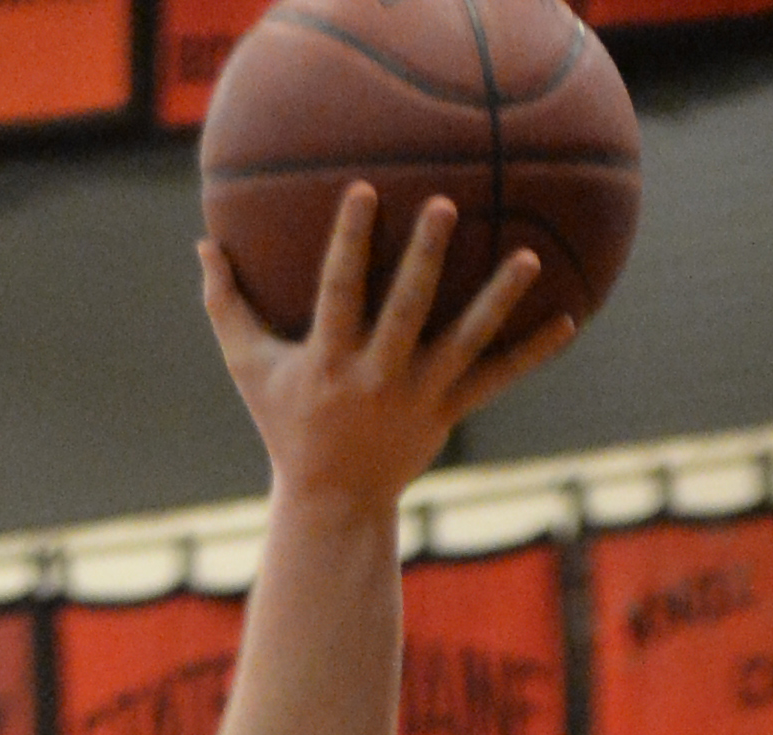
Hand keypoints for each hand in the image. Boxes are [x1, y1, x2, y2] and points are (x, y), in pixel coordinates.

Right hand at [201, 194, 574, 506]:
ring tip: (530, 257)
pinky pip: (497, 379)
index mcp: (330, 361)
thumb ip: (226, 305)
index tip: (363, 190)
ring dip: (499, 300)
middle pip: (405, 310)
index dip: (348, 243)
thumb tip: (203, 243)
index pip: (338, 292)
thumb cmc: (286, 424)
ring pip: (465, 343)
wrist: (332, 505)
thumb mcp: (248, 368)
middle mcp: (377, 377)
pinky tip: (569, 320)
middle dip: (424, 259)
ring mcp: (419, 396)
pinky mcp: (448, 412)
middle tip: (445, 205)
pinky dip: (533, 353)